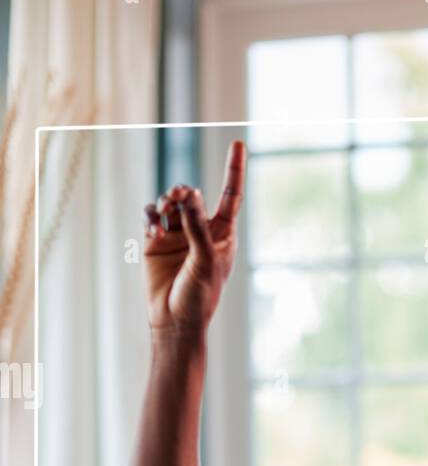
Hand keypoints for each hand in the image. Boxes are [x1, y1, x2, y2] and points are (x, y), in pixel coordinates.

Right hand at [143, 140, 246, 335]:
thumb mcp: (205, 261)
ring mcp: (177, 235)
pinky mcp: (155, 242)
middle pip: (194, 195)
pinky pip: (152, 215)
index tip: (238, 143)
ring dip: (167, 200)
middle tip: (177, 199)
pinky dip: (151, 215)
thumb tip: (190, 195)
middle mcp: (200, 231)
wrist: (173, 322)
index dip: (234, 169)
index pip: (230, 195)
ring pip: (171, 202)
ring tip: (164, 211)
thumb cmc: (199, 297)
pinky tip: (153, 226)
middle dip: (185, 192)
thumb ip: (198, 227)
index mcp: (222, 235)